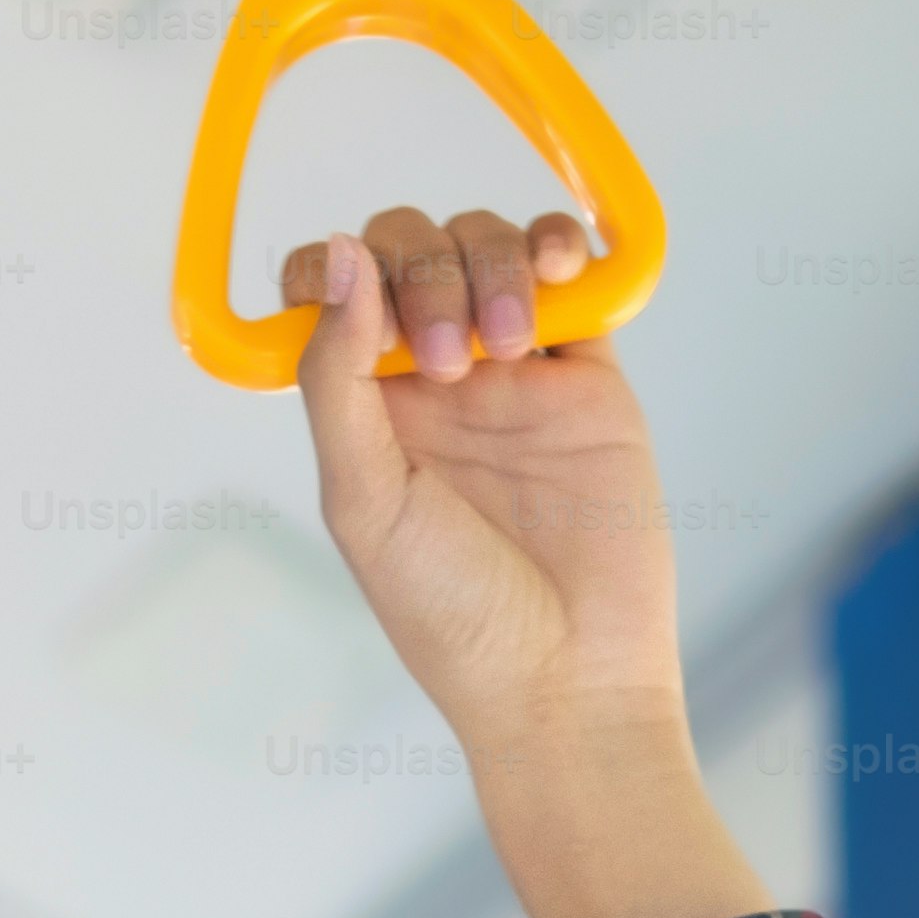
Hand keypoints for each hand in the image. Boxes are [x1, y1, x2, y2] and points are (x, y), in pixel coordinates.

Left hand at [276, 207, 771, 917]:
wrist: (571, 672)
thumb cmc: (455, 616)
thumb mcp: (362, 500)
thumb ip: (336, 379)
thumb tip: (337, 260)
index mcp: (360, 412)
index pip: (330, 294)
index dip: (333, 271)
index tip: (354, 299)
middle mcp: (429, 384)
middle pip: (411, 253)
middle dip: (424, 275)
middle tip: (443, 363)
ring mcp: (512, 374)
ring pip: (489, 248)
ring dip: (492, 264)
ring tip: (508, 343)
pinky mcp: (587, 377)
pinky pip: (573, 278)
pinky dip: (563, 245)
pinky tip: (560, 264)